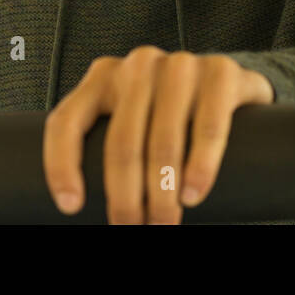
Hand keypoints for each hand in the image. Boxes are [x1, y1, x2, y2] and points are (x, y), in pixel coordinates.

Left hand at [43, 48, 273, 223]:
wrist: (233, 87)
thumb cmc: (173, 117)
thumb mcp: (133, 122)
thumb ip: (110, 146)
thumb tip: (78, 209)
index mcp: (103, 77)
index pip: (66, 121)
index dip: (61, 167)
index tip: (71, 207)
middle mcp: (139, 65)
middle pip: (121, 142)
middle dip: (125, 198)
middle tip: (133, 229)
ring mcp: (181, 64)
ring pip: (163, 141)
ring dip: (162, 193)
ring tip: (164, 223)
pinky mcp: (222, 71)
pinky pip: (208, 126)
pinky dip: (200, 166)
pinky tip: (194, 194)